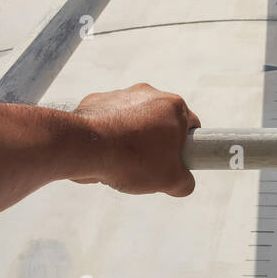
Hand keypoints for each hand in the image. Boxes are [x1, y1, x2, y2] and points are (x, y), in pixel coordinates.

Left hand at [70, 83, 199, 196]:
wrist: (86, 148)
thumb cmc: (133, 160)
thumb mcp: (171, 180)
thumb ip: (185, 182)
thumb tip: (184, 183)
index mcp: (174, 106)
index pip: (190, 126)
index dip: (185, 147)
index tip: (173, 162)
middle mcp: (150, 93)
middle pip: (160, 122)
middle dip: (155, 143)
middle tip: (147, 165)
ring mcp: (121, 94)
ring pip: (133, 120)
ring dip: (131, 138)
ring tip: (121, 162)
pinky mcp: (97, 101)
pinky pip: (109, 120)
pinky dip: (108, 135)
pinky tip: (103, 153)